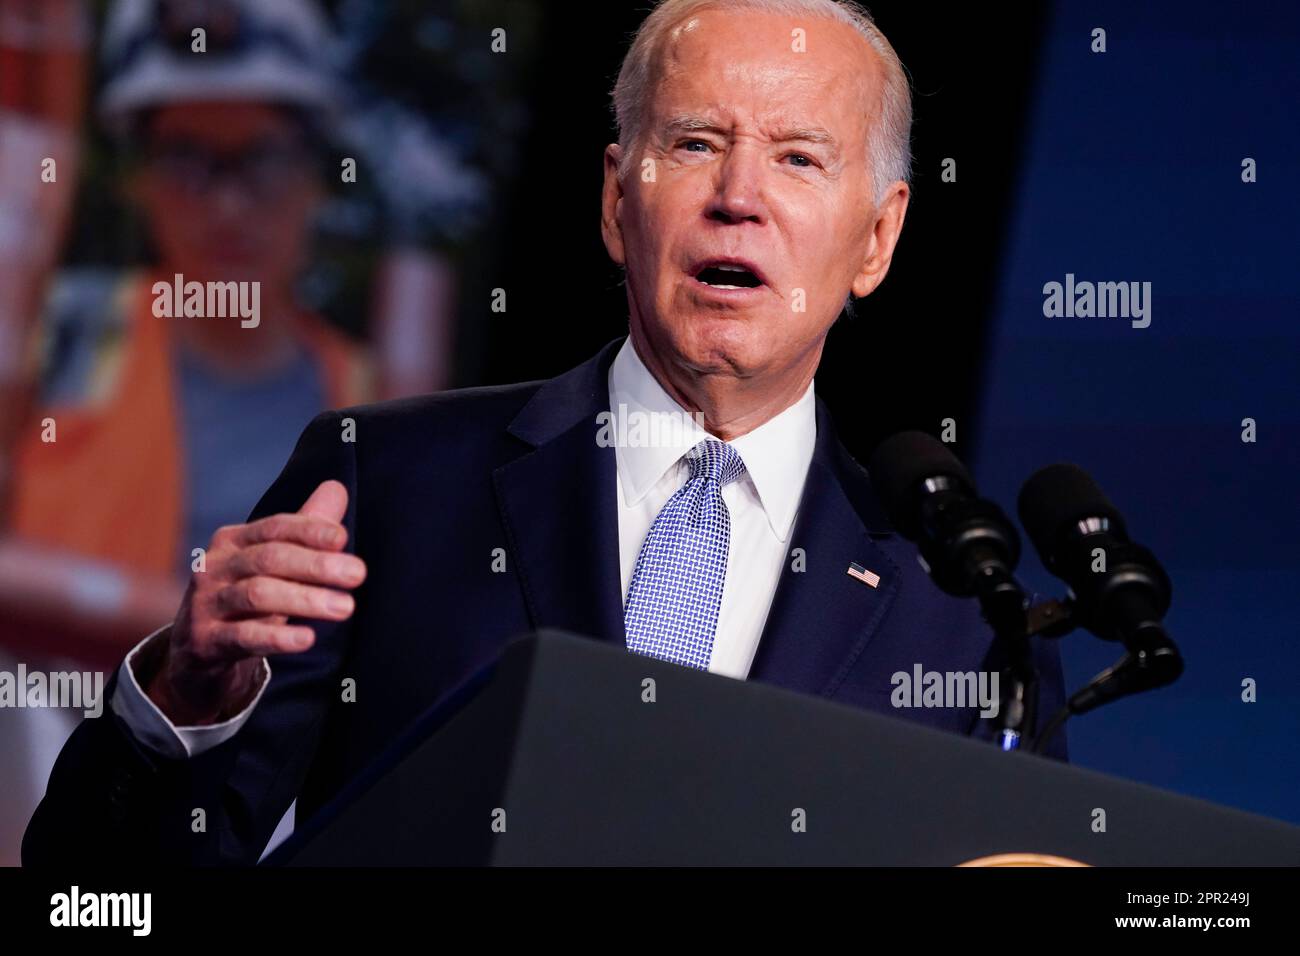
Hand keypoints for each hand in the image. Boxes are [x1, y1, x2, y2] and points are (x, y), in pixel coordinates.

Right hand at [146, 480, 365, 725]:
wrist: (196, 649)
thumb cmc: (245, 595)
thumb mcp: (272, 561)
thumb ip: (305, 528)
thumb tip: (337, 487)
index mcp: (233, 541)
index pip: (274, 528)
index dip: (308, 530)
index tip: (342, 538)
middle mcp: (215, 566)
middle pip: (269, 558)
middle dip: (316, 565)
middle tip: (358, 574)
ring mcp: (206, 604)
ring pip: (257, 595)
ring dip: (304, 600)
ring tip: (345, 607)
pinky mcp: (204, 641)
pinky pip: (243, 637)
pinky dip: (277, 638)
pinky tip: (307, 639)